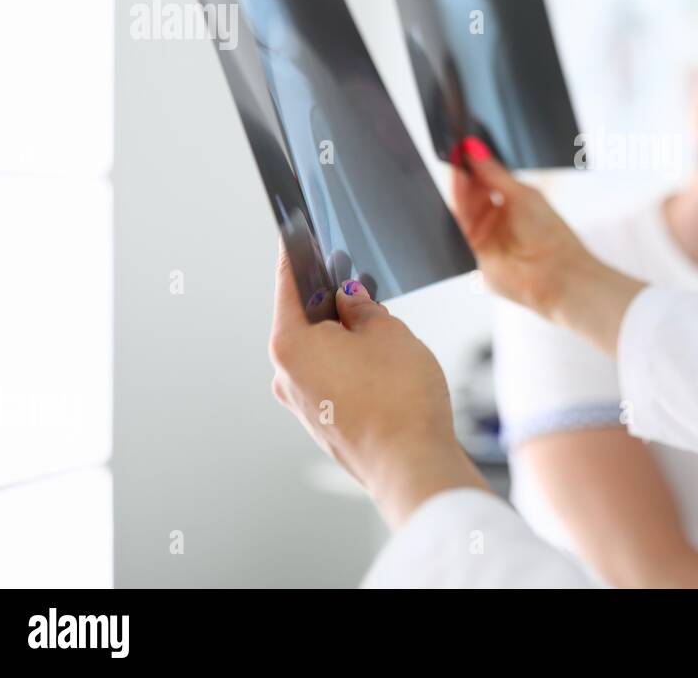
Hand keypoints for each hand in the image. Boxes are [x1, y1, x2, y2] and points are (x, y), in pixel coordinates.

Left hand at [268, 244, 486, 528]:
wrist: (412, 464)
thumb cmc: (399, 398)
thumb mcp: (388, 331)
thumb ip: (363, 307)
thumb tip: (350, 297)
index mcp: (291, 344)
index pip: (288, 283)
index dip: (297, 254)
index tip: (298, 234)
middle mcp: (285, 375)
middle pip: (304, 320)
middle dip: (333, 301)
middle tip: (363, 284)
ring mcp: (302, 403)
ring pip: (321, 352)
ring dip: (345, 336)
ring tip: (385, 332)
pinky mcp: (323, 423)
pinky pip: (331, 379)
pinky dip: (351, 365)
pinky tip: (383, 365)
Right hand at [449, 138, 591, 318]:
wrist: (554, 272)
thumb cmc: (549, 234)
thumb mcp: (521, 193)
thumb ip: (493, 172)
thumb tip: (473, 148)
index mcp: (512, 202)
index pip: (486, 179)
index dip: (474, 164)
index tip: (463, 147)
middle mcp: (497, 219)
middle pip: (471, 192)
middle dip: (464, 174)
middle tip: (457, 155)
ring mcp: (484, 236)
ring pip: (462, 209)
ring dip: (459, 189)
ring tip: (458, 171)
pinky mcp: (473, 253)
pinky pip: (457, 229)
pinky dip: (455, 211)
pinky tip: (456, 194)